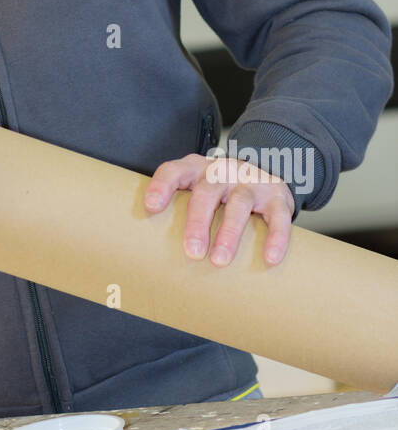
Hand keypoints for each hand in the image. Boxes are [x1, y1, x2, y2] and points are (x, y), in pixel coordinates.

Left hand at [143, 152, 294, 266]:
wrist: (265, 170)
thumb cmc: (220, 189)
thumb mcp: (198, 187)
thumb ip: (179, 206)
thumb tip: (153, 248)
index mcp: (197, 169)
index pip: (174, 170)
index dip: (161, 186)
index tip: (151, 207)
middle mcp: (222, 171)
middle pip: (207, 193)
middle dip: (198, 223)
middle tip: (192, 252)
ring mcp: (250, 181)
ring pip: (239, 203)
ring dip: (229, 233)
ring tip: (220, 260)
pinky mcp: (276, 196)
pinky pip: (278, 217)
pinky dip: (275, 238)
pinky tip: (270, 258)